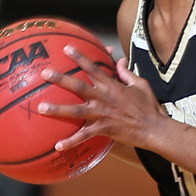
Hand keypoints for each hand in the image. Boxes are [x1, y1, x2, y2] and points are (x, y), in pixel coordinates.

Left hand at [36, 50, 166, 153]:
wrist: (154, 128)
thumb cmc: (149, 107)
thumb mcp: (141, 85)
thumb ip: (127, 73)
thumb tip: (120, 60)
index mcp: (112, 85)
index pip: (93, 67)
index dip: (79, 57)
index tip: (66, 49)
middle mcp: (103, 97)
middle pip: (78, 86)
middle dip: (60, 78)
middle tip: (44, 73)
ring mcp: (102, 113)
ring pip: (75, 110)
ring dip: (57, 109)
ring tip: (41, 108)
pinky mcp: (103, 129)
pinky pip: (84, 136)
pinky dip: (71, 141)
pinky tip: (58, 146)